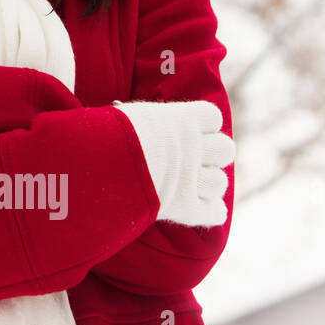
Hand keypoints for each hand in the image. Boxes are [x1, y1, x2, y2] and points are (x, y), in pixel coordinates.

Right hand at [113, 99, 234, 226]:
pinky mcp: (185, 208)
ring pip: (220, 182)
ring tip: (190, 185)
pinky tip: (196, 207)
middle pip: (225, 149)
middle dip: (212, 154)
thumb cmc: (102, 134)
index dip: (201, 124)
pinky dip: (209, 212)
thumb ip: (141, 120)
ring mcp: (191, 179)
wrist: (98, 165)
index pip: (211, 117)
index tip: (184, 129)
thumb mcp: (123, 115)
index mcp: (180, 120)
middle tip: (190, 159)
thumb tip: (124, 111)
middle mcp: (193, 148)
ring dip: (207, 184)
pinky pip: (214, 213)